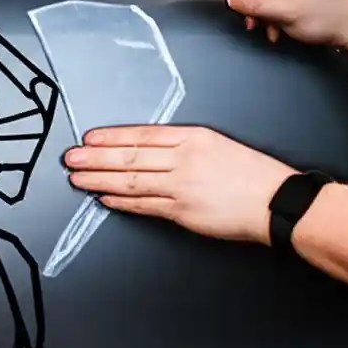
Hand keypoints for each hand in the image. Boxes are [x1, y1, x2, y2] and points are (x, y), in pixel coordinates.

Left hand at [64, 126, 297, 243]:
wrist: (276, 202)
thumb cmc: (252, 174)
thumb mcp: (218, 144)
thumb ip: (184, 146)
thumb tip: (146, 150)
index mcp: (194, 137)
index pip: (142, 135)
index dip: (112, 138)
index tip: (90, 139)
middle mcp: (185, 159)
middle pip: (130, 157)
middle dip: (96, 158)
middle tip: (71, 158)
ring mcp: (182, 187)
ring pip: (132, 182)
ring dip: (100, 180)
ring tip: (78, 179)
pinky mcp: (183, 212)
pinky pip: (145, 205)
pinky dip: (122, 202)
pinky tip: (104, 198)